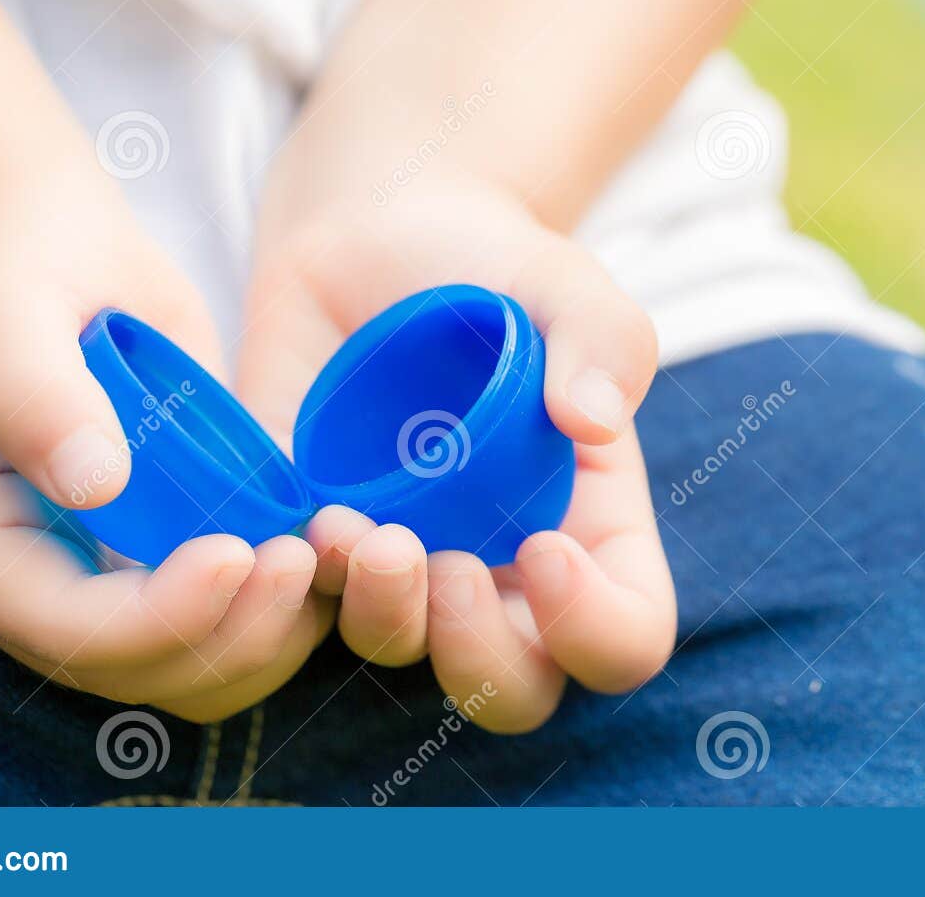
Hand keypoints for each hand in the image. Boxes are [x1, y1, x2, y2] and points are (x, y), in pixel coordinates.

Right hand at [0, 164, 327, 721]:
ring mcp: (92, 567)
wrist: (33, 230)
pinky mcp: (154, 543)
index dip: (158, 617)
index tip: (240, 554)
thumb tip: (95, 485)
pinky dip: (277, 595)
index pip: (63, 632)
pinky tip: (323, 538)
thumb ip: (36, 396)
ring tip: (320, 549)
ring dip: (265, 629)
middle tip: (301, 556)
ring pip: (190, 665)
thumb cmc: (1, 257)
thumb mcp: (1, 313)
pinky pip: (222, 609)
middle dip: (225, 634)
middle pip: (135, 670)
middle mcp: (25, 576)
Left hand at [237, 173, 676, 731]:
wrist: (378, 234)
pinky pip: (305, 604)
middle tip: (447, 569)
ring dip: (380, 612)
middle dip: (477, 658)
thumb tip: (593, 418)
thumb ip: (605, 339)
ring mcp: (409, 563)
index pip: (624, 638)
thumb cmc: (495, 267)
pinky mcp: (320, 539)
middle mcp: (505, 570)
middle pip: (513, 690)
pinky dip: (299, 584)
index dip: (594, 628)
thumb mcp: (566, 285)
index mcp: (592, 529)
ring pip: (401, 652)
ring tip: (355, 527)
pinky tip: (303, 518)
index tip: (547, 548)